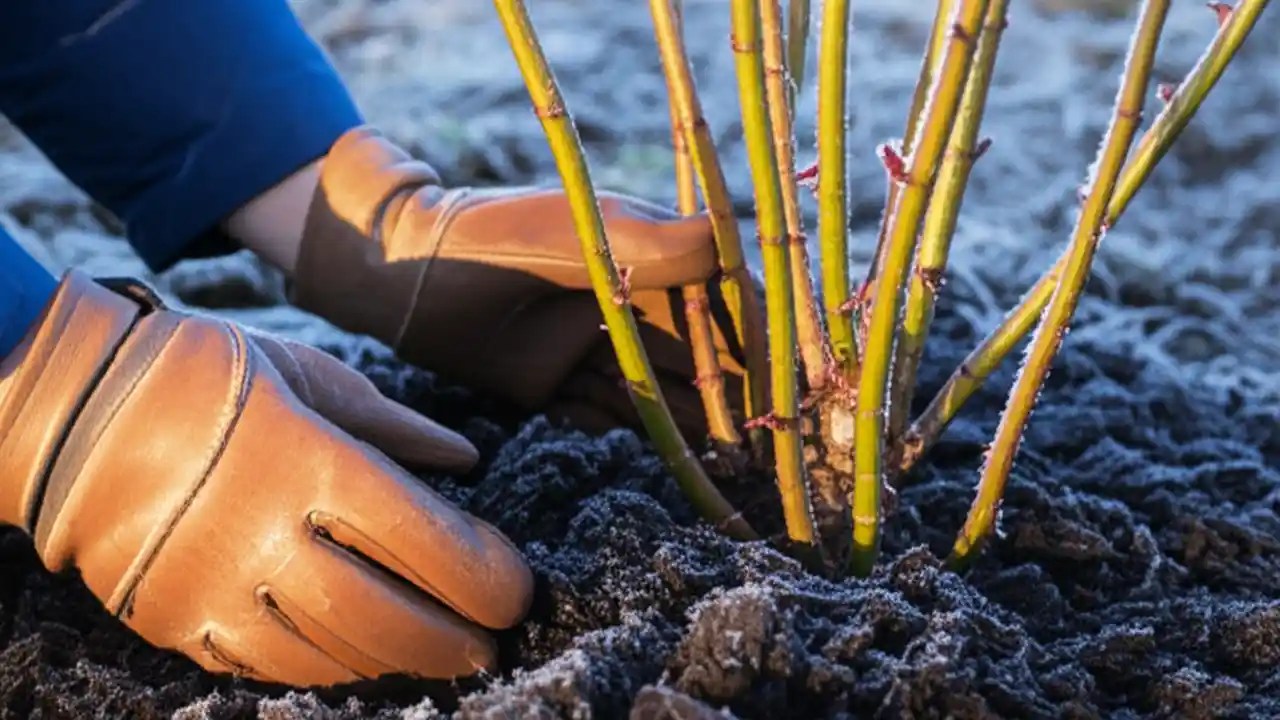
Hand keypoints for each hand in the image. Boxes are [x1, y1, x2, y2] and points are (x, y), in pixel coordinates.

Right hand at [0, 271, 532, 685]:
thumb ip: (395, 425)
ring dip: (399, 662)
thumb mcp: (308, 374)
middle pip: (388, 617)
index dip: (486, 576)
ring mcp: (214, 589)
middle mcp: (264, 535)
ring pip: (331, 656)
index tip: (516, 587)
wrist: (72, 409)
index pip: (427, 541)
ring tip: (440, 654)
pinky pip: (268, 668)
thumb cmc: (205, 376)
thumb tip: (468, 460)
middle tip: (491, 640)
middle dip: (456, 639)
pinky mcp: (177, 622)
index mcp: (309, 462)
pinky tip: (363, 660)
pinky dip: (328, 670)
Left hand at [290, 126, 747, 440]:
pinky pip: (606, 416)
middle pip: (696, 357)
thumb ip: (651, 241)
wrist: (404, 272)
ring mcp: (591, 345)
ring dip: (693, 429)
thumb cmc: (495, 236)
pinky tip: (676, 468)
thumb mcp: (578, 230)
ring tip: (734, 469)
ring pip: (656, 394)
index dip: (756, 344)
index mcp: (647, 257)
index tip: (785, 386)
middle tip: (768, 446)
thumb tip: (730, 239)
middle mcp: (627, 302)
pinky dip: (639, 439)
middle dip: (733, 399)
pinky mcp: (554, 382)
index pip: (721, 302)